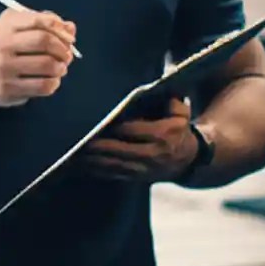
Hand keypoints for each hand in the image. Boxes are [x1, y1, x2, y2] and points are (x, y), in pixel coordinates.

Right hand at [0, 8, 77, 107]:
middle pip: (44, 41)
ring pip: (47, 65)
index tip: (69, 38)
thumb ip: (45, 25)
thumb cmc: (5, 50)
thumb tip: (70, 28)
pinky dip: (54, 83)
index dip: (60, 28)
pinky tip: (51, 81)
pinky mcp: (8, 89)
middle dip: (63, 49)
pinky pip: (42, 86)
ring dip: (61, 67)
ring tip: (59, 69)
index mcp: (7, 24)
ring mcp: (4, 68)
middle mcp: (3, 43)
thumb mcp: (19, 30)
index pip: (39, 20)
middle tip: (67, 56)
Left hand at [77, 97, 198, 182]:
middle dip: (98, 146)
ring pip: (115, 165)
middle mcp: (153, 154)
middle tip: (78, 139)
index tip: (96, 121)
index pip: (133, 130)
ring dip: (94, 160)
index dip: (114, 127)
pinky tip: (82, 165)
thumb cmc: (179, 129)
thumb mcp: (181, 112)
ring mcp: (145, 169)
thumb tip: (155, 88)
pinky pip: (115, 174)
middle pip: (120, 150)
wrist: (189, 159)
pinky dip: (98, 170)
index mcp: (163, 135)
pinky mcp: (137, 177)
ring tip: (75, 153)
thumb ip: (170, 100)